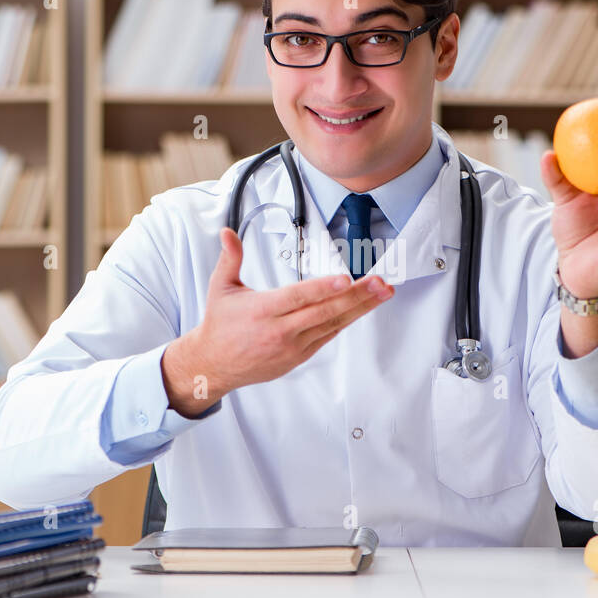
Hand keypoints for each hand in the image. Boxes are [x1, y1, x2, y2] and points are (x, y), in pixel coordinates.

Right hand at [162, 227, 393, 413]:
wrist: (215, 365)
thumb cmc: (220, 325)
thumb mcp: (221, 288)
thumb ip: (230, 258)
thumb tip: (227, 232)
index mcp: (262, 310)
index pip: (298, 297)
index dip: (324, 288)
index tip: (346, 279)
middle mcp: (281, 330)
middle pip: (324, 311)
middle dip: (356, 296)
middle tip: (380, 283)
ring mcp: (293, 346)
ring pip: (332, 324)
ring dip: (360, 308)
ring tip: (382, 292)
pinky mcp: (300, 356)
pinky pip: (328, 335)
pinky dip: (346, 321)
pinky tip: (363, 308)